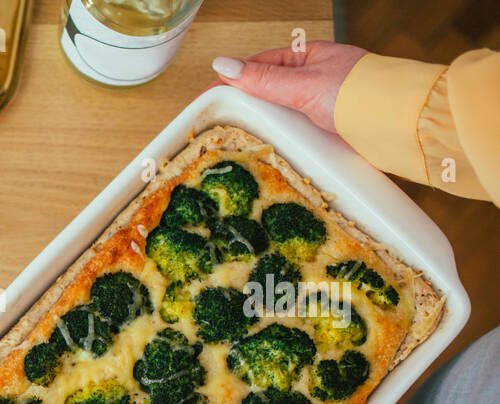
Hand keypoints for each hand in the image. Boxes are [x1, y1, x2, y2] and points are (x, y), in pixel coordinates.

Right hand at [211, 41, 367, 132]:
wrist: (397, 123)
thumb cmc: (359, 94)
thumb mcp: (303, 84)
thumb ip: (263, 79)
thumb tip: (224, 65)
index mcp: (309, 57)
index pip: (260, 65)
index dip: (231, 80)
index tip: (206, 97)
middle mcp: (315, 78)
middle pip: (268, 89)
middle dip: (243, 103)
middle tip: (215, 120)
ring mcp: (321, 103)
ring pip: (280, 111)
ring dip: (260, 122)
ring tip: (234, 136)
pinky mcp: (327, 128)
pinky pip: (294, 129)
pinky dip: (278, 136)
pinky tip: (267, 145)